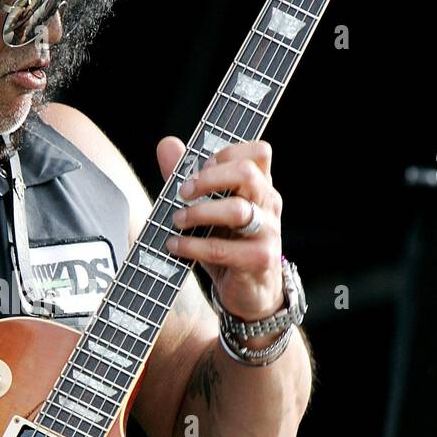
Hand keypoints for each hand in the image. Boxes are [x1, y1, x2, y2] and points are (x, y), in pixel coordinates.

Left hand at [157, 135, 284, 320]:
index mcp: (261, 186)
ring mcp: (267, 232)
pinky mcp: (259, 259)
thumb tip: (167, 144)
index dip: (225, 153)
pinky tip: (174, 245)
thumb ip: (188, 177)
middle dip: (208, 178)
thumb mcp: (208, 209)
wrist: (251, 292)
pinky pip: (223, 248)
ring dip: (199, 212)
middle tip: (182, 192)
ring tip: (177, 220)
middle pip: (247, 173)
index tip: (200, 168)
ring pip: (237, 210)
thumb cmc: (228, 243)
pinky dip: (192, 245)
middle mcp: (268, 204)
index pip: (258, 152)